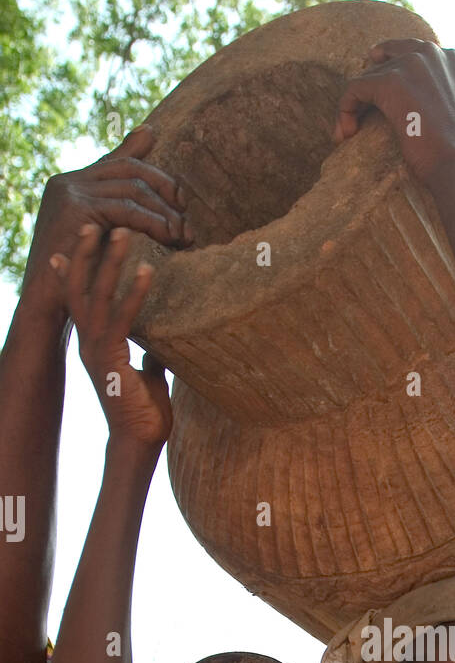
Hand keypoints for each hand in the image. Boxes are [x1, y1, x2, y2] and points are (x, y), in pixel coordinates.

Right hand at [21, 125, 189, 317]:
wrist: (45, 302)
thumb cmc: (78, 278)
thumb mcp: (99, 240)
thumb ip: (119, 217)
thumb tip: (144, 186)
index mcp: (72, 184)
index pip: (121, 162)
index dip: (155, 172)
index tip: (181, 193)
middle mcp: (68, 182)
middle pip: (130, 168)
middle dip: (165, 187)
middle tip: (187, 212)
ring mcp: (70, 192)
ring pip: (132, 188)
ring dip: (164, 211)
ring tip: (184, 234)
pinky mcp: (76, 209)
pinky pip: (126, 209)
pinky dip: (153, 222)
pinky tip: (170, 237)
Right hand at [51, 225, 171, 451]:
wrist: (140, 441)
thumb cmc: (145, 412)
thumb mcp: (148, 375)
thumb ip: (152, 354)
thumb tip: (167, 342)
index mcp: (96, 344)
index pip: (81, 297)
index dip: (79, 268)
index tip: (82, 238)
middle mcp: (90, 343)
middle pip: (81, 288)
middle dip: (89, 253)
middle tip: (99, 220)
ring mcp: (97, 351)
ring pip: (97, 296)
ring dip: (110, 262)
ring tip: (122, 231)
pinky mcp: (112, 360)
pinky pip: (122, 320)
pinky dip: (134, 294)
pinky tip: (147, 271)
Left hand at [334, 38, 454, 186]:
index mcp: (449, 57)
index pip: (409, 55)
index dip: (393, 78)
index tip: (386, 104)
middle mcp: (429, 53)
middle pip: (384, 61)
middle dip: (370, 87)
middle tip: (359, 115)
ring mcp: (409, 65)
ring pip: (366, 77)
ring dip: (353, 105)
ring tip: (349, 133)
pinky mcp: (389, 82)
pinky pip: (353, 89)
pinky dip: (344, 111)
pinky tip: (345, 134)